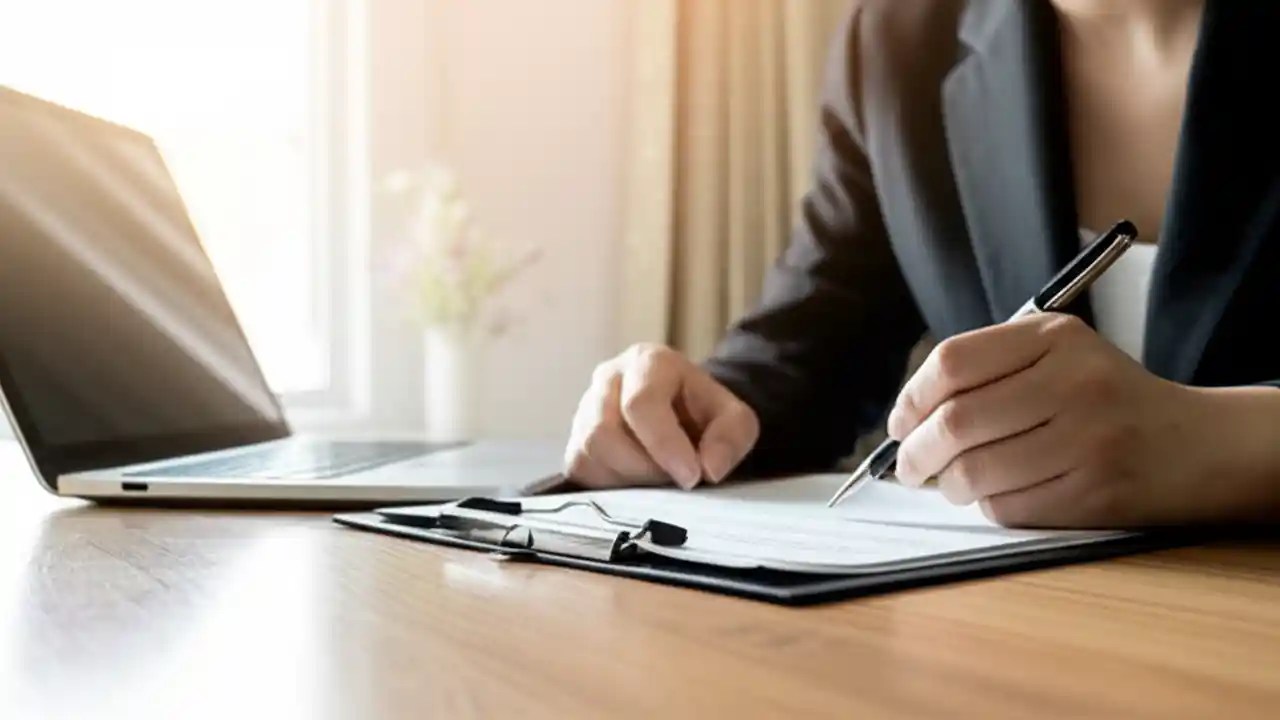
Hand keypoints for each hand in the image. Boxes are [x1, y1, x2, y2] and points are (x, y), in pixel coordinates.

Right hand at [563, 344, 759, 488]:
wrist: (684, 416)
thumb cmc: (704, 414)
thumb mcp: (735, 419)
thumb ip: (731, 437)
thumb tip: (709, 468)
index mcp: (648, 363)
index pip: (640, 404)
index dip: (664, 446)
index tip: (692, 477)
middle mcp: (607, 379)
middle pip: (603, 433)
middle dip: (645, 468)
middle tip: (675, 479)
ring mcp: (584, 410)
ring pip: (587, 455)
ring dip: (628, 480)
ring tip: (658, 479)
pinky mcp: (574, 442)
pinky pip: (579, 471)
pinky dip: (611, 487)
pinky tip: (637, 483)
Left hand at [885, 313, 1278, 527]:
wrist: (1196, 445)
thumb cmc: (1105, 399)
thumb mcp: (1058, 355)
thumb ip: (987, 371)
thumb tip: (905, 420)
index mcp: (1055, 337)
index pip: (952, 362)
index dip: (911, 398)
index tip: (899, 423)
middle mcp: (1072, 382)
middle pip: (955, 422)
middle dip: (915, 454)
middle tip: (908, 468)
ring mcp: (1087, 439)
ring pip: (975, 472)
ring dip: (949, 486)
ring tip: (954, 484)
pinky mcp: (1094, 492)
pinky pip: (1008, 507)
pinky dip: (989, 506)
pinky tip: (1000, 496)